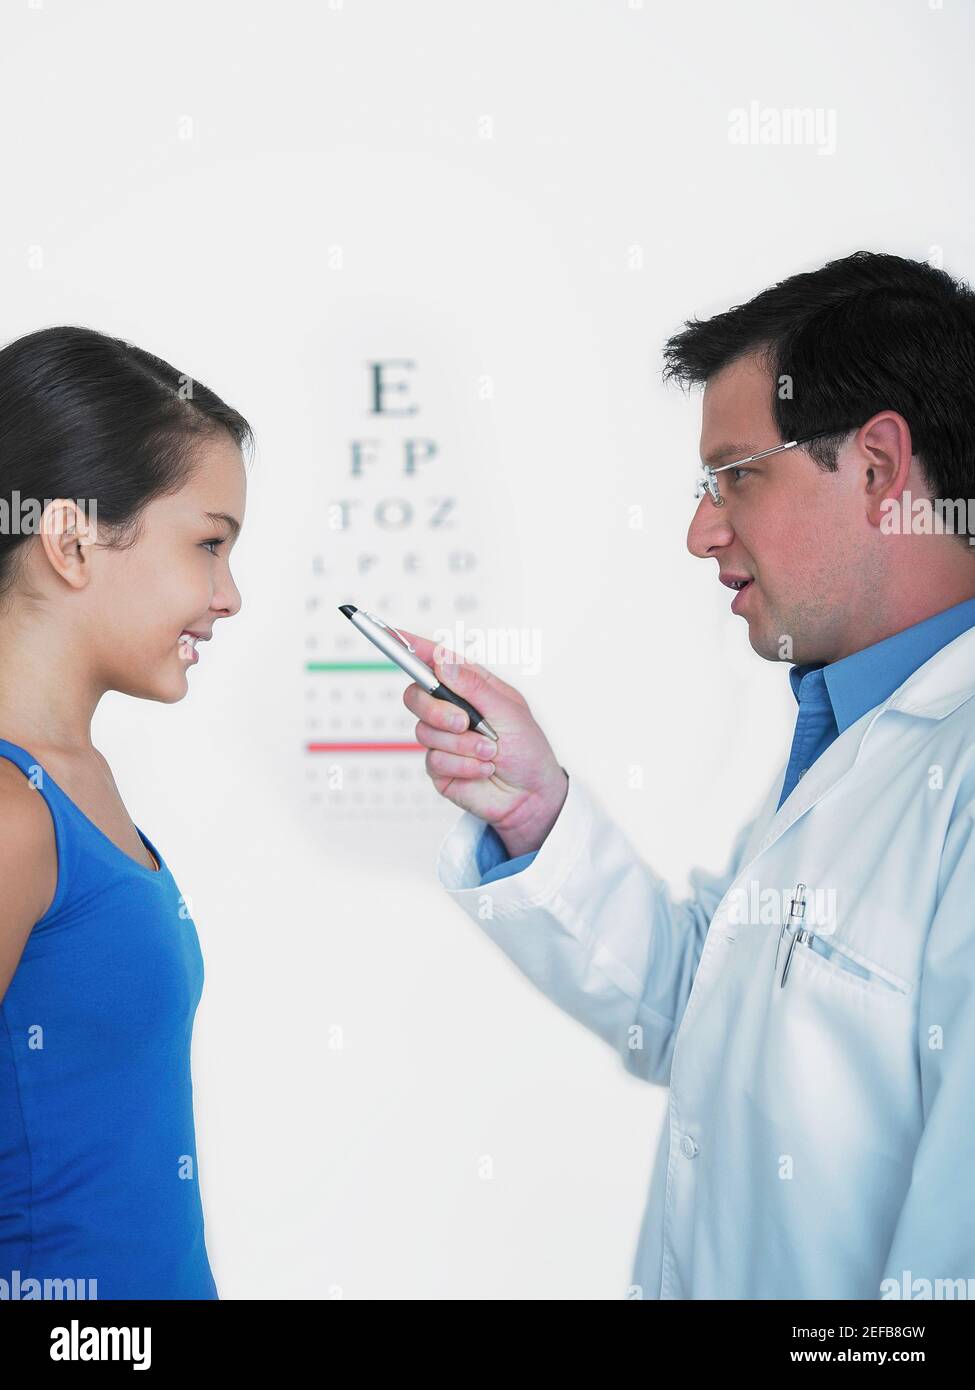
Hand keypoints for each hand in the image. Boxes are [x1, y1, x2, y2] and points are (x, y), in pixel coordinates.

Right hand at [398, 629, 568, 856]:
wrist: (531, 796)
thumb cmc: (528, 749)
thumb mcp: (509, 711)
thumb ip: (474, 687)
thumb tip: (442, 661)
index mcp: (469, 687)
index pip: (434, 662)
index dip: (410, 647)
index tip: (392, 634)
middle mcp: (451, 709)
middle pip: (415, 696)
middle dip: (436, 709)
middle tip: (463, 722)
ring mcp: (443, 739)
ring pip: (425, 732)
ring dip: (462, 745)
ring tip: (489, 753)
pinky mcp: (439, 767)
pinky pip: (435, 760)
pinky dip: (463, 765)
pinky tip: (482, 769)